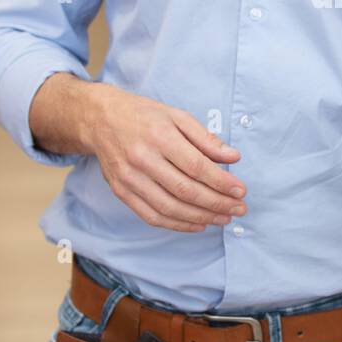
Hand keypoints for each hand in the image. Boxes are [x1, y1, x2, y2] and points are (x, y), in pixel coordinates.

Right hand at [85, 85, 246, 232]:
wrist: (100, 120)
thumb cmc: (143, 116)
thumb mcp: (177, 116)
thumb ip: (206, 138)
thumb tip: (233, 157)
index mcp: (160, 136)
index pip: (196, 166)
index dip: (222, 182)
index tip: (241, 191)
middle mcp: (143, 159)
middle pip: (185, 190)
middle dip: (217, 203)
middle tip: (238, 208)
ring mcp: (130, 178)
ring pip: (170, 208)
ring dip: (201, 217)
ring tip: (223, 219)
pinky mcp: (121, 192)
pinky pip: (152, 216)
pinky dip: (177, 225)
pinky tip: (198, 224)